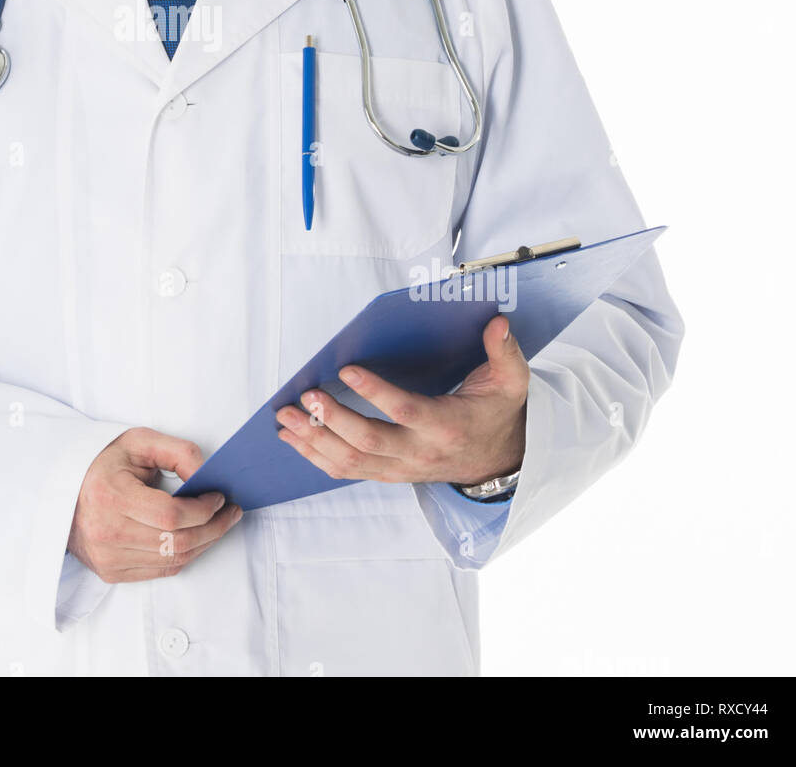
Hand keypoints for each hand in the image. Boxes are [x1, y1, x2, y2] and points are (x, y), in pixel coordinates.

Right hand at [67, 427, 242, 583]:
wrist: (64, 491)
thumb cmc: (104, 463)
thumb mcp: (139, 442)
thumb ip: (177, 452)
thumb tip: (207, 476)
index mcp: (110, 496)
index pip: (170, 516)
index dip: (202, 510)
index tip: (219, 497)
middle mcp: (106, 532)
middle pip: (176, 542)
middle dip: (213, 529)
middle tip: (230, 513)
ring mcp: (107, 557)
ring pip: (172, 560)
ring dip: (203, 543)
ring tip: (218, 524)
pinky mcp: (110, 572)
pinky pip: (160, 570)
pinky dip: (184, 555)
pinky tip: (194, 538)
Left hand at [275, 315, 528, 486]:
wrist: (497, 461)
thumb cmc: (496, 413)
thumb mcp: (511, 382)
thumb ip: (504, 352)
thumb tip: (497, 323)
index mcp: (447, 425)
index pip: (406, 410)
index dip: (375, 392)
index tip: (346, 369)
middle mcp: (420, 451)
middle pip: (369, 442)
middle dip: (332, 420)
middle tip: (305, 396)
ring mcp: (401, 468)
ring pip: (351, 462)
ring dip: (314, 441)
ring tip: (285, 418)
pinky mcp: (388, 473)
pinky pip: (348, 471)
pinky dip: (317, 456)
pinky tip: (293, 439)